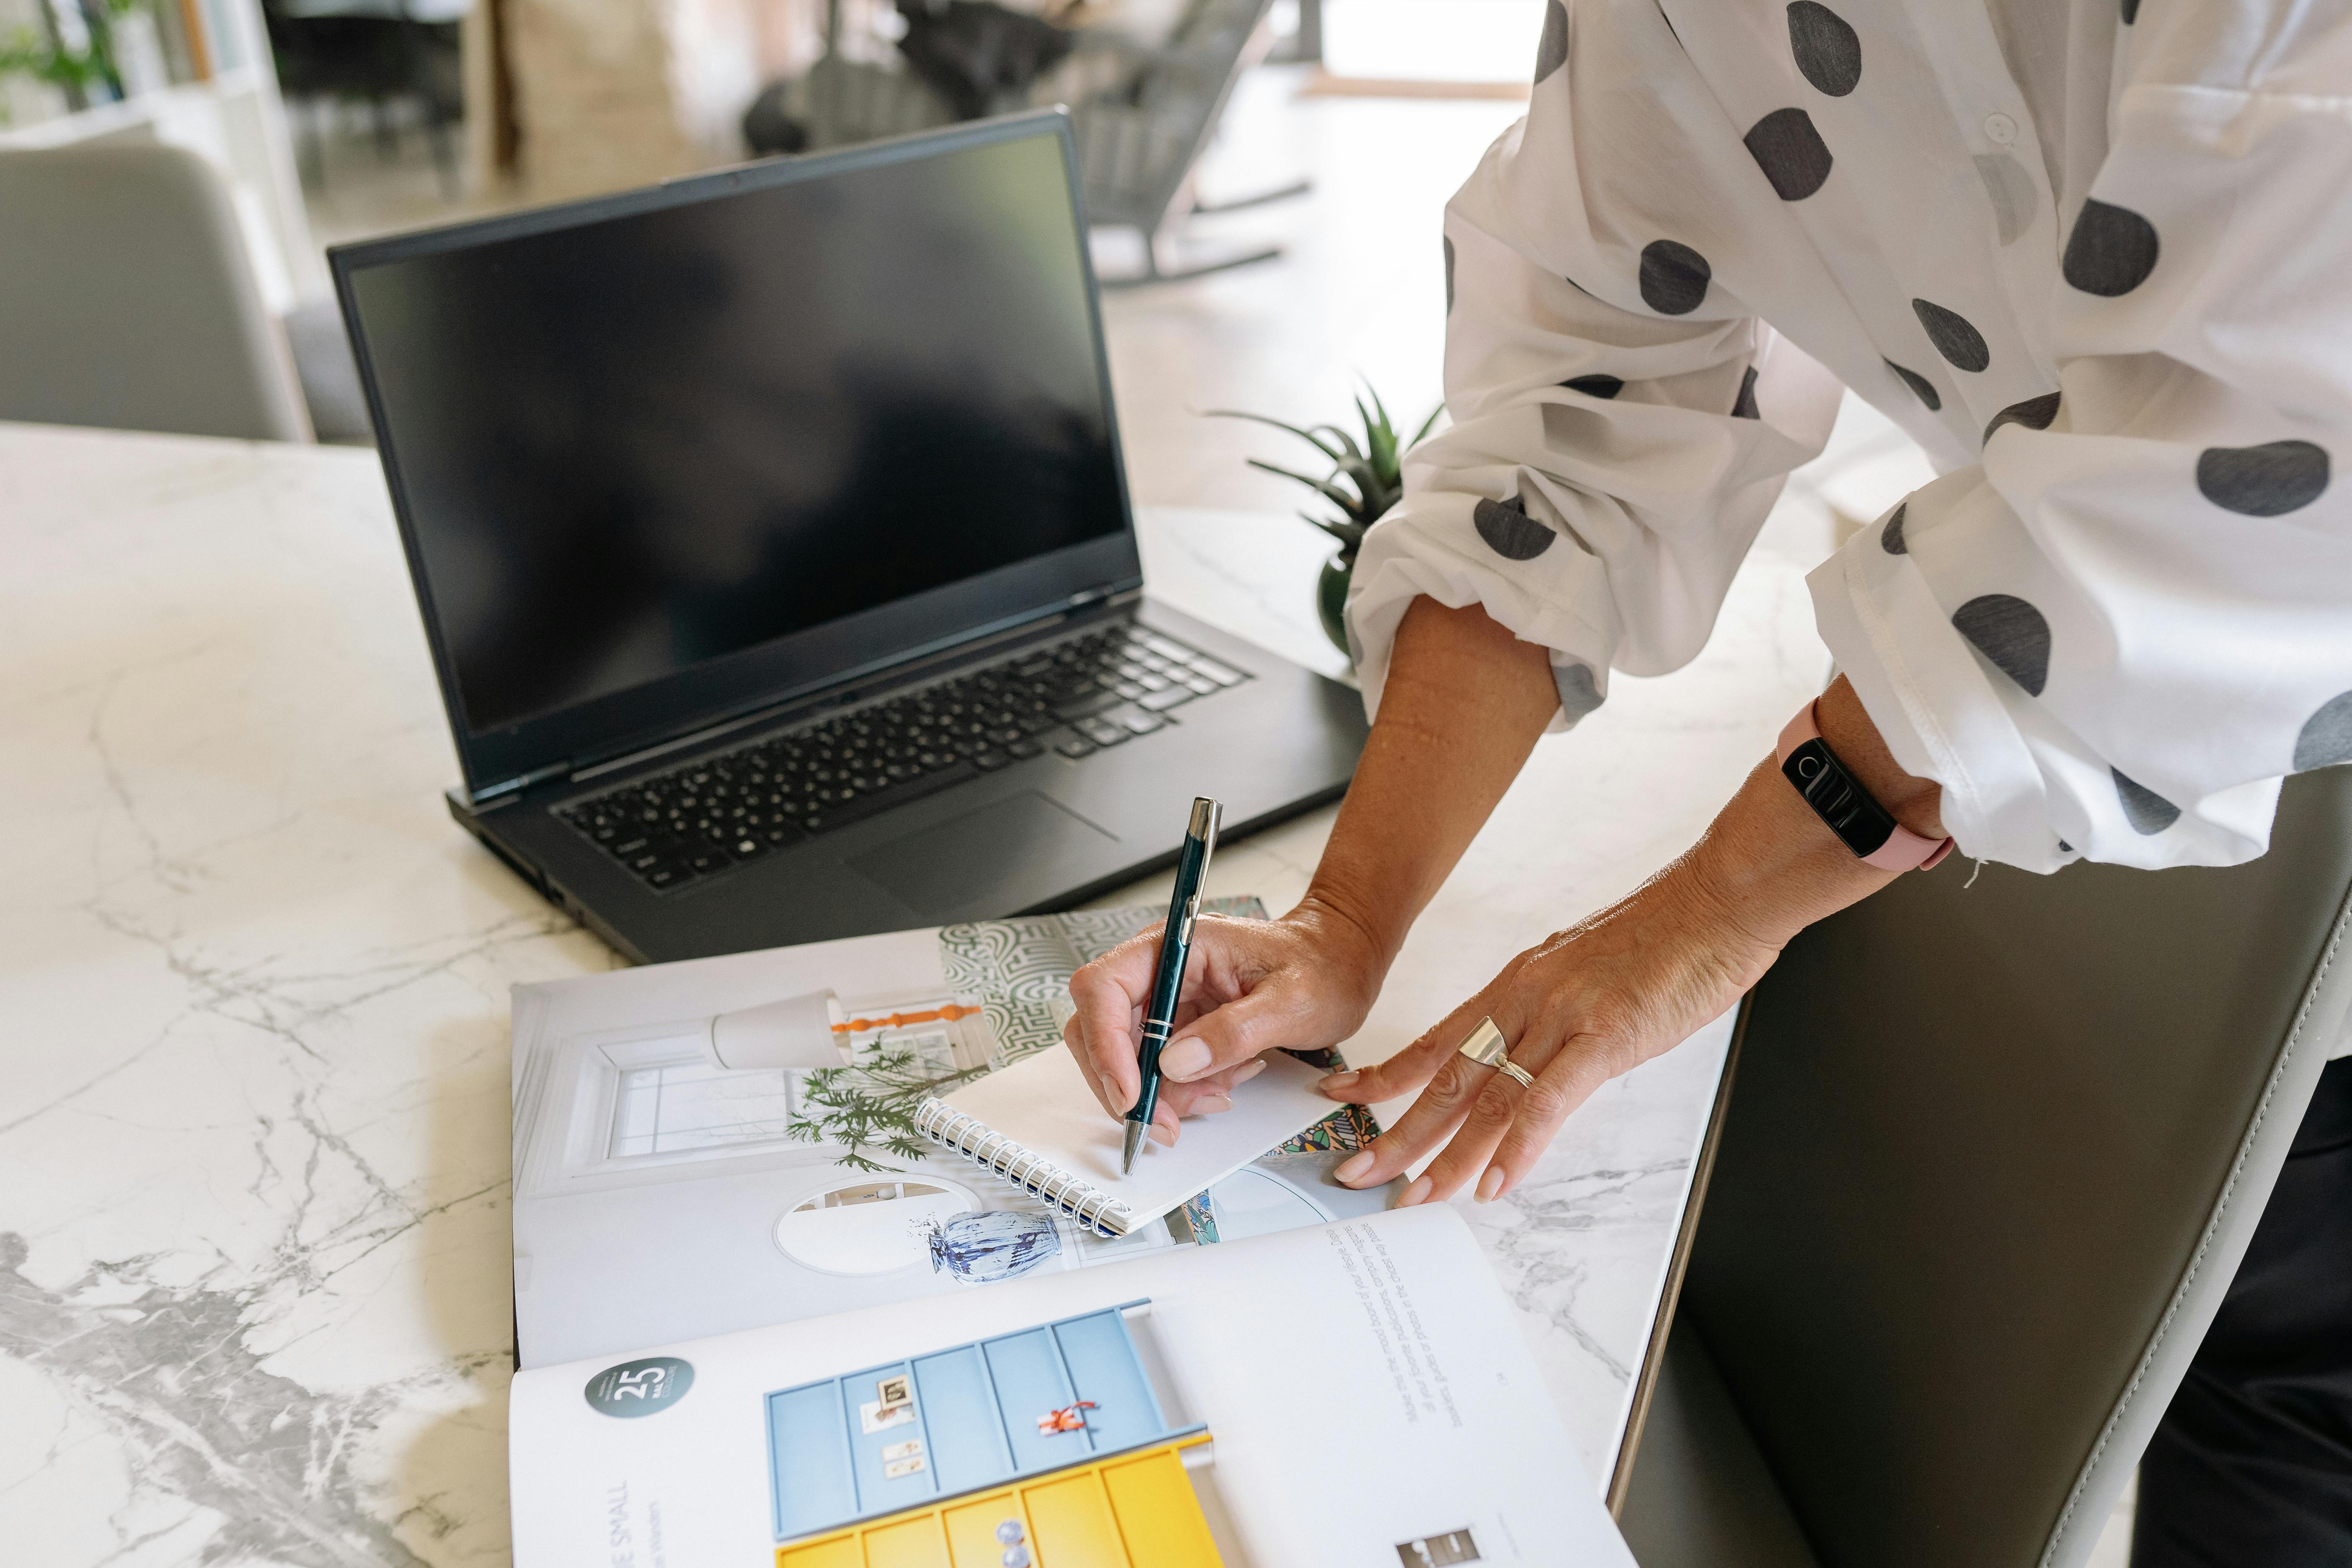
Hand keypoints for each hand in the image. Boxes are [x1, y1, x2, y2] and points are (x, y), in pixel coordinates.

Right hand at [1063, 898, 1387, 1145]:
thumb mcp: (1292, 1000)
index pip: (1104, 988)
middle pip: (1098, 1030)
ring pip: (1123, 1059)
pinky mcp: (1175, 1028)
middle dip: (1127, 1085)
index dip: (1104, 1044)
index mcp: (1176, 946)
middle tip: (1164, 1124)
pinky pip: (1153, 1071)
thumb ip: (1234, 1030)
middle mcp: (1159, 971)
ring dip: (1159, 1095)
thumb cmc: (1323, 965)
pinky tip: (1221, 1086)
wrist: (1341, 963)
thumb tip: (1175, 1064)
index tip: (1131, 1094)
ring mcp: (1165, 1001)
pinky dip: (1178, 1093)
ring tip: (1217, 1096)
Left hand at [1323, 729, 1921, 1204]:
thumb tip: (1536, 1054)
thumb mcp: (1586, 973)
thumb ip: (1552, 1014)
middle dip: (1396, 1132)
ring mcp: (1561, 1017)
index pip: (1436, 1040)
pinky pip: (1548, 1099)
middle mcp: (1525, 1000)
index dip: (1385, 1074)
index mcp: (1517, 984)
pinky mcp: (1604, 1036)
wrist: (1716, 900)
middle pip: (1446, 1077)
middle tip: (1355, 1172)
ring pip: (1487, 1097)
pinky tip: (1497, 1182)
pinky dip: (1519, 1146)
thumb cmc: (1664, 937)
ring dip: (1448, 1157)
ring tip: (1415, 1198)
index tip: (1341, 1097)